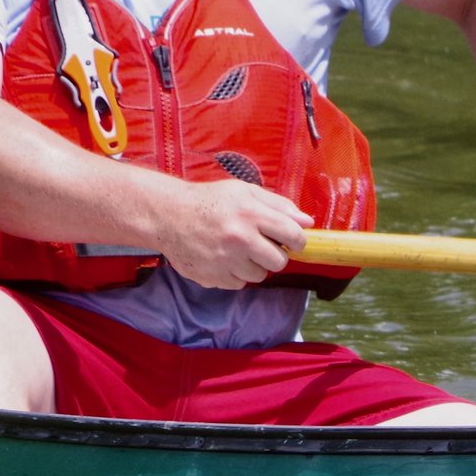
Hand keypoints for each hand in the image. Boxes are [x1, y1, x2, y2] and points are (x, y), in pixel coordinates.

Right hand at [153, 179, 309, 288]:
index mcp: (250, 214)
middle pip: (279, 262)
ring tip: (237, 249)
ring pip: (259, 275)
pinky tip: (223, 258)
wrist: (168, 216)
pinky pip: (238, 283)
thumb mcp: (244, 192)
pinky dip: (235, 274)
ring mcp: (224, 261)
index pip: (293, 235)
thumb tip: (307, 222)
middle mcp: (239, 239)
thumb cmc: (210, 201)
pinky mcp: (212, 277)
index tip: (292, 241)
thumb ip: (279, 205)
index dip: (298, 240)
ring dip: (253, 265)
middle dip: (275, 255)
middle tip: (261, 245)